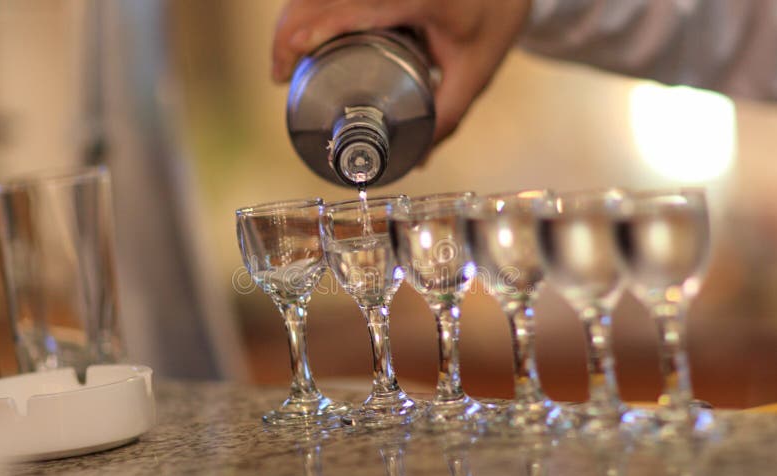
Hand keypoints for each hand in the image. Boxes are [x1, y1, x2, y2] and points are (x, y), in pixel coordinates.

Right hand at [272, 0, 532, 145]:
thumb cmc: (496, 16)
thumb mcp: (475, 72)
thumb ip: (447, 118)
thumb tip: (416, 160)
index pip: (348, 8)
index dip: (307, 32)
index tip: (284, 66)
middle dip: (289, 30)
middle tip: (280, 72)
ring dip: (295, 16)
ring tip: (288, 56)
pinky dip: (311, 6)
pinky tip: (305, 30)